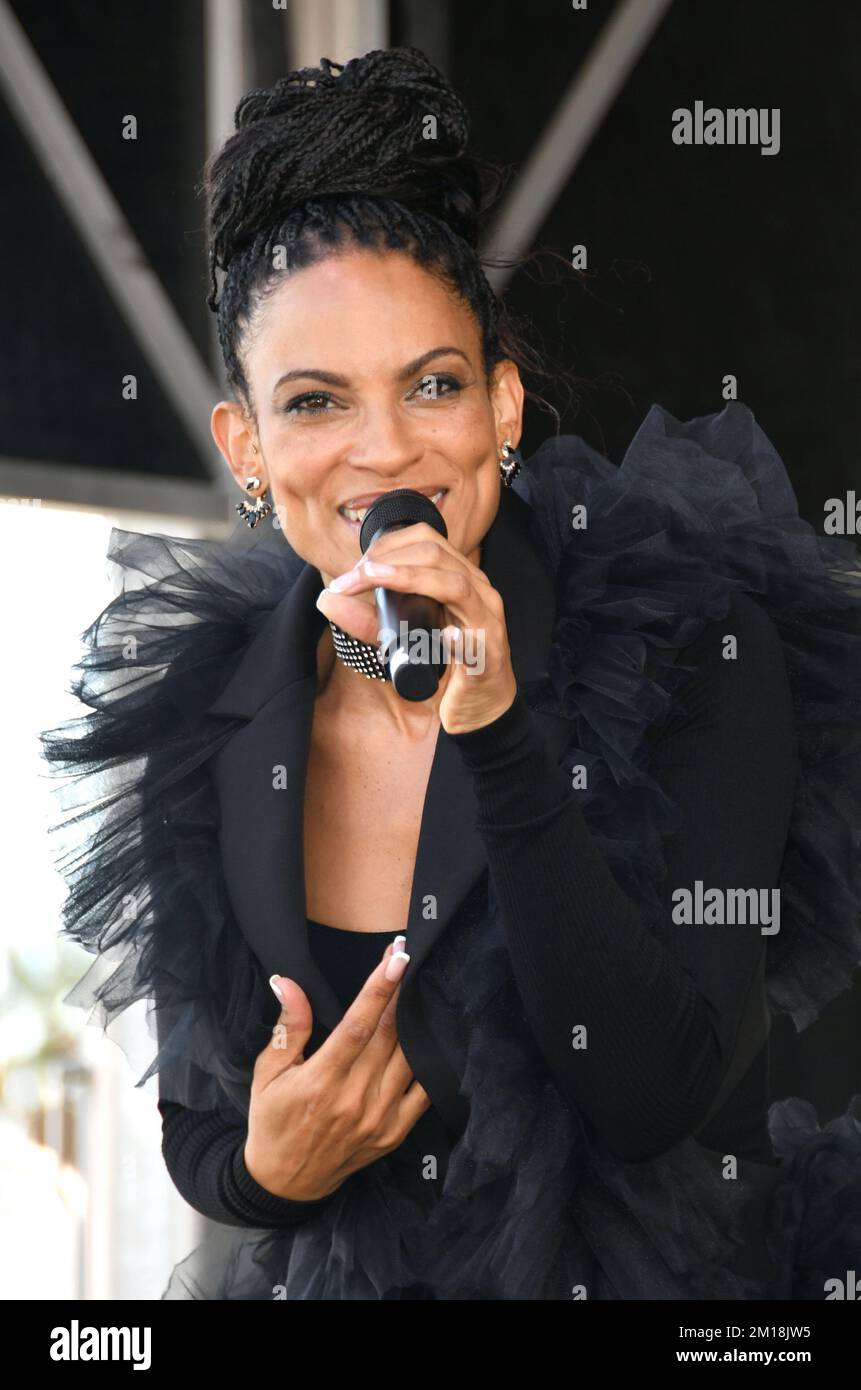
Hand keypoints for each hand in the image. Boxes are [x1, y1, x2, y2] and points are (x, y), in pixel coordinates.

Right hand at [244, 940, 430, 1201]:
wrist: (286, 1181)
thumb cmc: (272, 1119)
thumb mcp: (268, 1072)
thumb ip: (287, 1027)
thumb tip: (287, 982)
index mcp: (321, 1081)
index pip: (358, 1025)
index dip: (379, 988)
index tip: (396, 957)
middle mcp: (355, 1100)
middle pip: (389, 1035)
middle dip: (400, 992)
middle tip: (406, 958)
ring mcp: (379, 1119)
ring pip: (409, 1059)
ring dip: (417, 1022)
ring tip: (420, 989)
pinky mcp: (393, 1133)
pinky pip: (423, 1092)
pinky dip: (429, 1063)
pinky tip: (429, 1036)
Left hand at [315, 522, 517, 734]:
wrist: (480, 708)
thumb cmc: (446, 665)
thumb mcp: (402, 637)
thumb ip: (368, 620)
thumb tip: (327, 599)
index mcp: (460, 579)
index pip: (426, 540)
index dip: (387, 545)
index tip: (356, 568)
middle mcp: (478, 592)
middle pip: (435, 555)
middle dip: (388, 560)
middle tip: (352, 578)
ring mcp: (488, 622)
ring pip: (456, 586)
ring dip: (410, 579)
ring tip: (374, 579)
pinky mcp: (490, 658)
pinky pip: (477, 642)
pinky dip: (459, 638)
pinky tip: (445, 635)